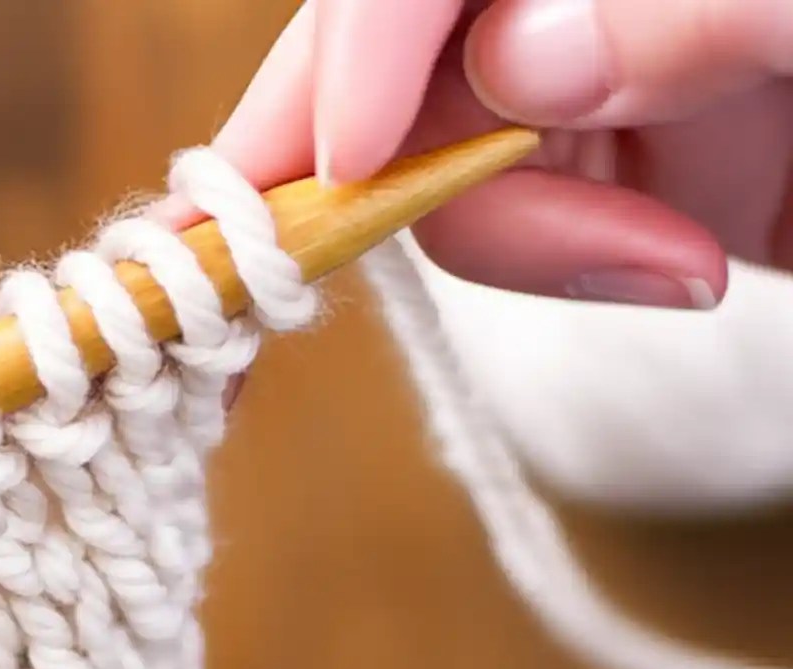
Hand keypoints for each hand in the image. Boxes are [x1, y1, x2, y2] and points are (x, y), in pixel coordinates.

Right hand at [214, 0, 791, 308]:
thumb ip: (701, 6)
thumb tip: (521, 60)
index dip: (361, 39)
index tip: (340, 155)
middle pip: (400, 56)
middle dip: (392, 154)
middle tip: (377, 246)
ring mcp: (597, 66)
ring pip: (439, 145)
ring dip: (504, 227)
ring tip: (661, 267)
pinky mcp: (617, 163)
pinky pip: (508, 213)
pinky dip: (548, 259)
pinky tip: (663, 269)